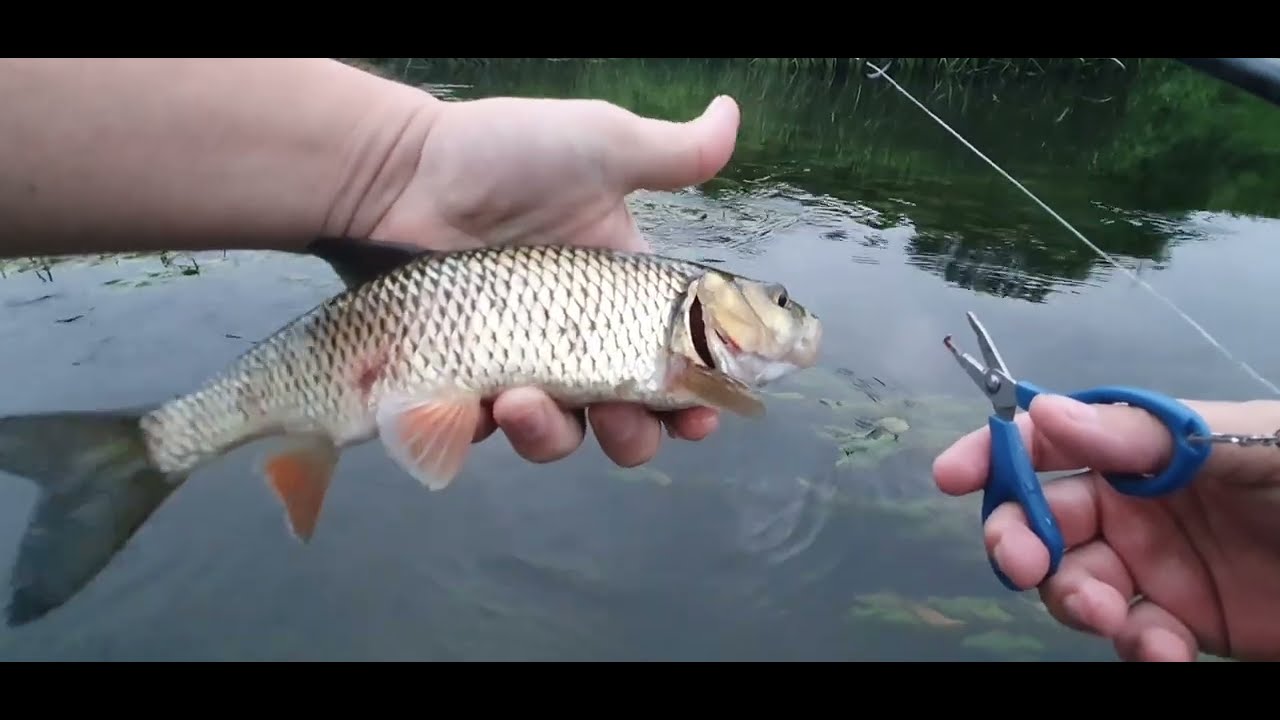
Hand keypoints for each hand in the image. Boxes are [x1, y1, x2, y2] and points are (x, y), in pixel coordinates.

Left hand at [371, 94, 742, 466]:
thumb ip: (673, 151)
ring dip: (553, 434)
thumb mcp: (599, 145)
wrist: (400, 175)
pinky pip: (482, 431)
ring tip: (522, 402)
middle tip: (620, 418)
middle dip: (634, 433)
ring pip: (558, 434)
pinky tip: (479, 404)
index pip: (676, 359)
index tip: (706, 410)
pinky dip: (484, 429)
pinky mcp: (462, 382)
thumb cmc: (503, 156)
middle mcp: (578, 339)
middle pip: (627, 417)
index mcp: (620, 294)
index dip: (697, 394)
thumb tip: (735, 111)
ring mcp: (520, 365)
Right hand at [933, 393, 1279, 660]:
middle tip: (1027, 565)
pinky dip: (1136, 649)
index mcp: (1141, 450)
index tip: (951, 476)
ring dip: (1079, 602)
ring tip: (1120, 621)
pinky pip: (1132, 639)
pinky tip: (1165, 653)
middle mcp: (1134, 507)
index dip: (993, 453)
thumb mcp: (1240, 445)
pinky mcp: (1184, 625)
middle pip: (1043, 520)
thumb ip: (1145, 436)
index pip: (1048, 442)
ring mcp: (1155, 569)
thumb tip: (1047, 413)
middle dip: (1020, 540)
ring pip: (1076, 585)